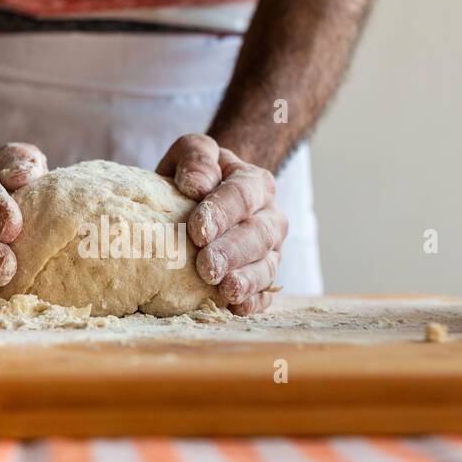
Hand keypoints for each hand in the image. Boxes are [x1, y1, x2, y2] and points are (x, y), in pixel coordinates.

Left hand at [157, 134, 286, 314]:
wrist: (203, 199)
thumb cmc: (195, 177)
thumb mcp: (190, 153)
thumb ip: (196, 157)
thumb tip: (196, 183)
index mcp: (254, 182)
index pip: (243, 193)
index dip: (222, 212)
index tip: (197, 230)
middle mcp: (268, 216)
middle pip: (258, 234)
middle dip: (233, 252)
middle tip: (207, 267)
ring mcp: (271, 250)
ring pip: (267, 265)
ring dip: (247, 279)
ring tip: (226, 290)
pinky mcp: (264, 277)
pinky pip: (266, 293)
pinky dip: (254, 302)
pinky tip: (238, 308)